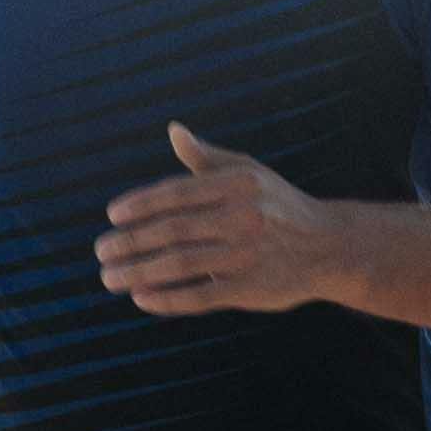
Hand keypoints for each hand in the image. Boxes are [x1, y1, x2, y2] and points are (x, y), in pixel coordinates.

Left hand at [99, 125, 349, 316]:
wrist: (328, 246)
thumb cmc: (277, 204)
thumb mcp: (248, 172)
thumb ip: (206, 157)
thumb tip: (174, 131)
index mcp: (237, 184)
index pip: (176, 194)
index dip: (140, 205)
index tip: (113, 216)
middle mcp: (242, 217)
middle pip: (172, 231)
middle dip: (130, 242)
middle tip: (101, 251)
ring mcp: (246, 255)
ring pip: (179, 264)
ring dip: (138, 272)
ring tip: (109, 278)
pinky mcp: (250, 289)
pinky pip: (199, 296)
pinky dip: (168, 299)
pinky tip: (141, 298)